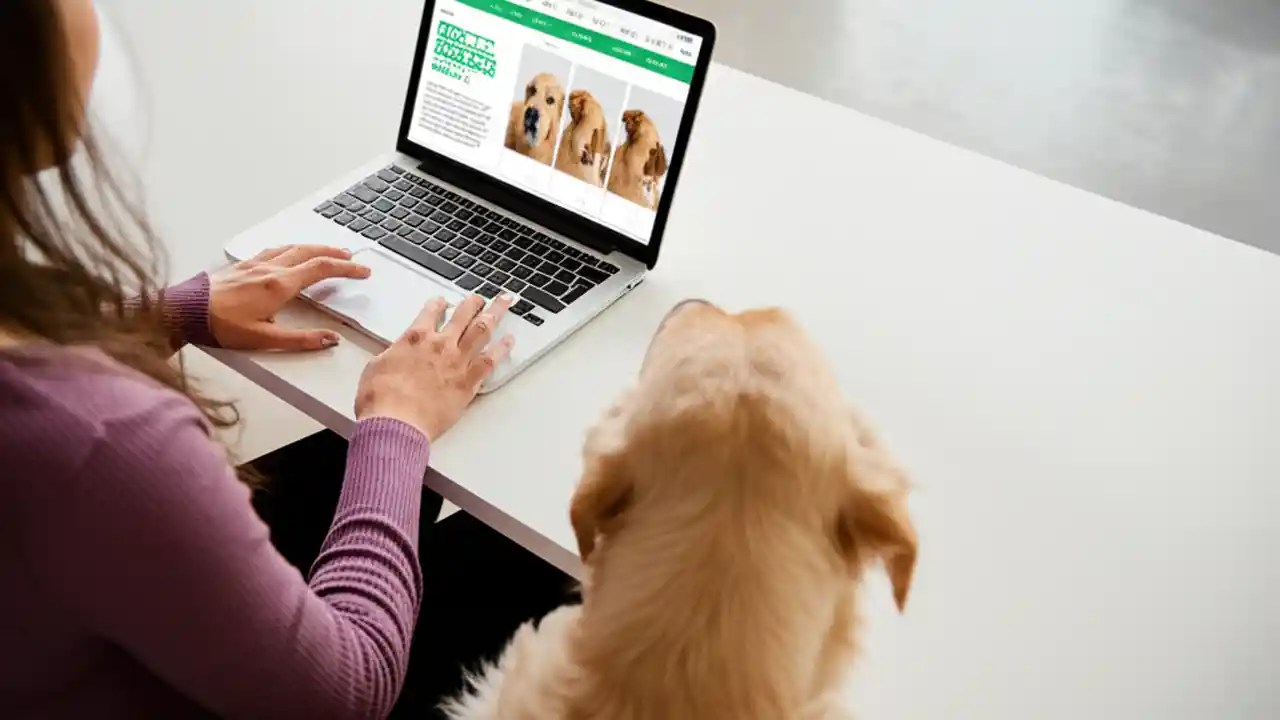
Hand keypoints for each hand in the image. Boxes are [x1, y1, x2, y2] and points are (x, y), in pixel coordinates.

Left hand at [208, 245, 370, 350]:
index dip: (346, 269)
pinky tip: (289, 252)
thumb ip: (301, 340)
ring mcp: (255, 264)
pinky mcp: (242, 265)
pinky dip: (292, 248)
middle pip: (310, 252)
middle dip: (335, 254)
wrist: (185, 311)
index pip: (322, 269)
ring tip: (327, 251)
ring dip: (314, 247)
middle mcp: (270, 269)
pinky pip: (274, 250)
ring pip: (292, 247)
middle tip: (352, 258)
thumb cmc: (220, 325)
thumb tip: (329, 340)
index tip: (362, 272)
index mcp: (279, 285)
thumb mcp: (264, 339)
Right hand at [356, 294, 514, 440]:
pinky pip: (490, 360)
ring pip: (482, 330)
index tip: (443, 301)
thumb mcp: (376, 367)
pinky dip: (502, 348)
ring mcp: (457, 362)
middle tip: (480, 297)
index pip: (430, 312)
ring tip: (504, 303)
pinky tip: (509, 340)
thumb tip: (396, 353)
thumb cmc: (381, 399)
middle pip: (462, 315)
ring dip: (495, 313)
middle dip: (473, 303)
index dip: (438, 304)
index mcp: (415, 338)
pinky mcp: (469, 383)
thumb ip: (393, 354)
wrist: (396, 422)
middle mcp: (440, 345)